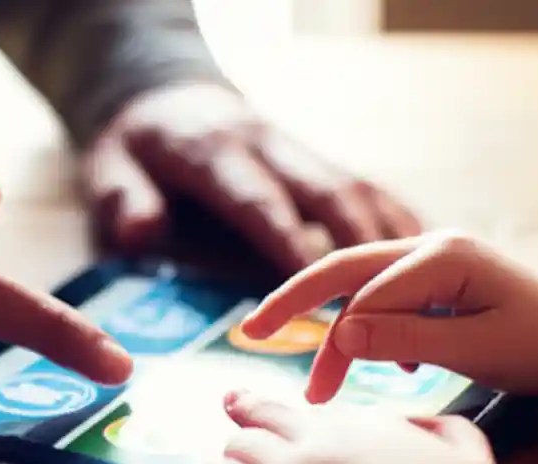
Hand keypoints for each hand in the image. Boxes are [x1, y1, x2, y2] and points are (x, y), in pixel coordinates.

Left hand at [82, 83, 420, 272]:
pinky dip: (397, 217)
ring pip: (356, 189)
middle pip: (324, 192)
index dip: (285, 238)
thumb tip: (140, 232)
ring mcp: (298, 151)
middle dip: (358, 242)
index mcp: (215, 154)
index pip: (256, 199)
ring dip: (391, 235)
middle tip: (388, 298)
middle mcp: (269, 148)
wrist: (162, 91)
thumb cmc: (135, 145)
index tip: (313, 278)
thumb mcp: (109, 166)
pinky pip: (365, 185)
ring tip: (428, 286)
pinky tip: (427, 253)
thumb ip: (123, 198)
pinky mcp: (315, 159)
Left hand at [195, 389, 501, 463]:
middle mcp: (320, 437)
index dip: (299, 430)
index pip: (314, 415)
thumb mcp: (473, 458)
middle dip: (247, 425)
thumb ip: (450, 431)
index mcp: (366, 426)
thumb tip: (424, 425)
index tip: (295, 447)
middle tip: (237, 434)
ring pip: (232, 446)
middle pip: (263, 415)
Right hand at [241, 232, 537, 399]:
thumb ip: (406, 339)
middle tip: (251, 334)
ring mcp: (437, 260)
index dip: (336, 345)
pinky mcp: (442, 280)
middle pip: (345, 270)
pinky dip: (374, 329)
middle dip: (296, 301)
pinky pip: (388, 298)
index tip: (320, 395)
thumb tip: (341, 335)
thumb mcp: (476, 349)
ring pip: (363, 285)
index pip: (364, 297)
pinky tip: (392, 366)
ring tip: (325, 381)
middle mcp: (432, 247)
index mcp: (441, 257)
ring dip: (339, 326)